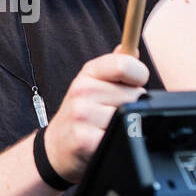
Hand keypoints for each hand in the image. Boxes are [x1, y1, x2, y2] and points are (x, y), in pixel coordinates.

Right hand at [41, 43, 147, 183]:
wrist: (56, 146)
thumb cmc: (80, 112)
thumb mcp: (92, 82)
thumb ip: (115, 66)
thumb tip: (132, 50)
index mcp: (89, 72)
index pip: (125, 64)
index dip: (139, 75)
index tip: (134, 84)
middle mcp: (82, 90)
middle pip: (135, 94)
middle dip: (132, 104)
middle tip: (112, 111)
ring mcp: (82, 115)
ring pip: (129, 115)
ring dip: (124, 123)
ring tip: (107, 125)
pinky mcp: (85, 139)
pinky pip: (120, 135)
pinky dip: (118, 139)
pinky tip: (104, 138)